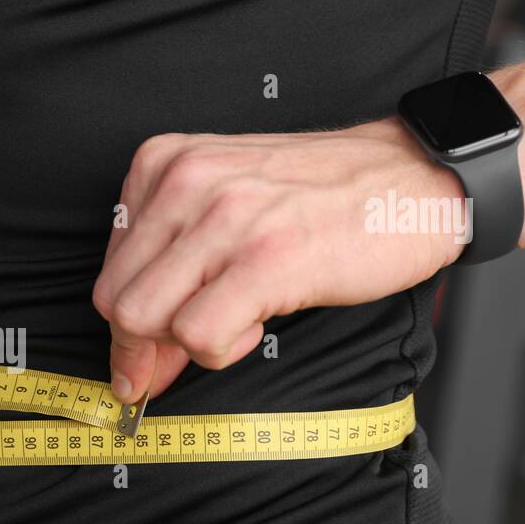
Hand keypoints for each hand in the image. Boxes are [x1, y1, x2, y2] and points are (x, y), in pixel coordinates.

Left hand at [91, 120, 466, 401]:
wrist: (415, 179)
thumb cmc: (325, 198)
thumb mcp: (228, 210)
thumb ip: (172, 270)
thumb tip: (134, 359)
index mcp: (164, 164)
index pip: (109, 268)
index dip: (127, 327)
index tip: (144, 357)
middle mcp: (185, 182)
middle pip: (116, 300)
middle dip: (145, 347)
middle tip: (189, 351)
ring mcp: (224, 217)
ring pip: (143, 319)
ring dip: (187, 345)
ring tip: (239, 318)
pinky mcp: (265, 257)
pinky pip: (198, 335)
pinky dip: (221, 350)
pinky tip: (257, 323)